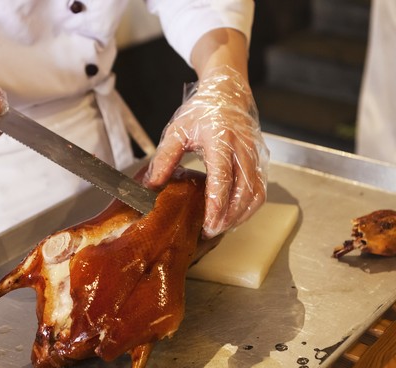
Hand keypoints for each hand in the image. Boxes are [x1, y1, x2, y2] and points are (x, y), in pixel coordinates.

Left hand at [144, 66, 268, 237]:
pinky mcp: (260, 160)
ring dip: (241, 215)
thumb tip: (150, 185)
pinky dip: (249, 207)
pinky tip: (234, 216)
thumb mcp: (177, 131)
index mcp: (221, 139)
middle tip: (211, 232)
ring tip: (221, 228)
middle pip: (243, 191)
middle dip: (229, 216)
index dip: (216, 204)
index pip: (222, 178)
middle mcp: (242, 148)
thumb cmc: (202, 111)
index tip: (208, 223)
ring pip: (256, 193)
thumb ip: (164, 158)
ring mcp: (255, 155)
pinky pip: (260, 189)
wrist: (227, 93)